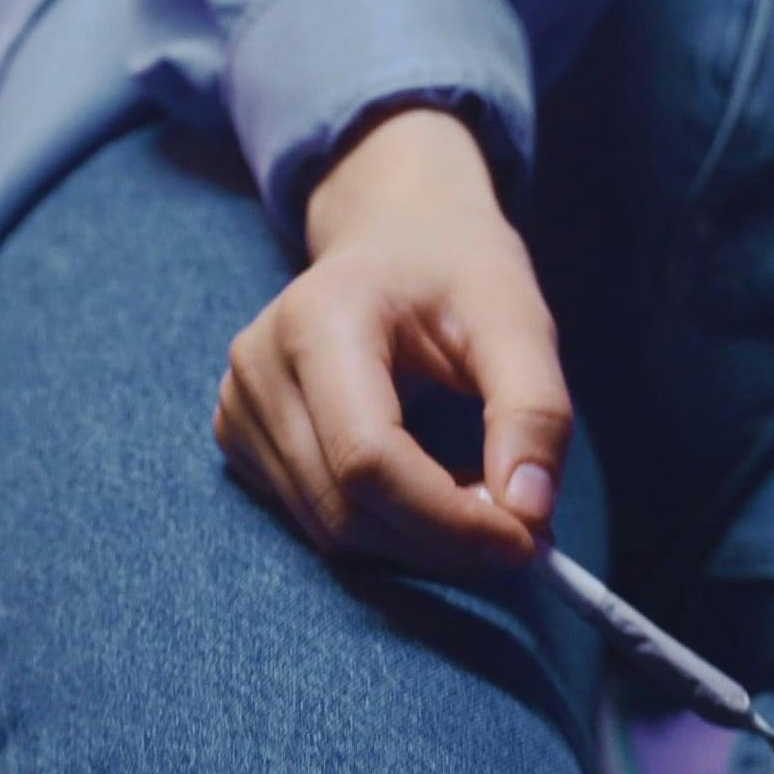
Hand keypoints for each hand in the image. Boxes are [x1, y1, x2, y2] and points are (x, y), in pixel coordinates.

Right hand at [211, 104, 567, 577]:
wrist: (394, 232)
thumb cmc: (457, 268)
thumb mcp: (518, 318)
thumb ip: (534, 410)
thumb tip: (530, 513)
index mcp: (320, 319)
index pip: (369, 459)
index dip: (448, 519)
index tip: (527, 541)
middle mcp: (260, 365)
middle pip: (345, 506)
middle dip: (441, 540)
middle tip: (523, 536)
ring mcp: (239, 404)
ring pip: (330, 527)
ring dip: (419, 541)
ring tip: (487, 504)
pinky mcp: (240, 436)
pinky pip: (316, 518)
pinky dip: (385, 528)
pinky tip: (434, 493)